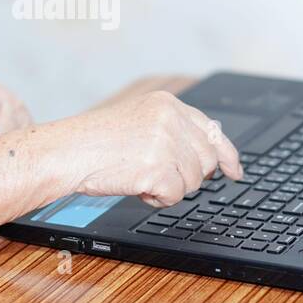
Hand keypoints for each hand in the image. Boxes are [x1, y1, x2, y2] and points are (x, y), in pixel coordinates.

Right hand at [47, 90, 242, 207]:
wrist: (68, 151)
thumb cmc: (94, 142)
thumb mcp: (138, 121)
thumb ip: (173, 131)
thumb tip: (208, 155)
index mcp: (166, 104)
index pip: (210, 130)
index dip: (226, 154)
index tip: (234, 170)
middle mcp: (170, 118)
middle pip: (205, 160)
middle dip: (187, 176)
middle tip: (158, 176)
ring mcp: (165, 142)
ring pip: (192, 181)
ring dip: (168, 187)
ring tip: (139, 176)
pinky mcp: (158, 168)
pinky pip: (175, 196)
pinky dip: (157, 198)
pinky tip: (137, 186)